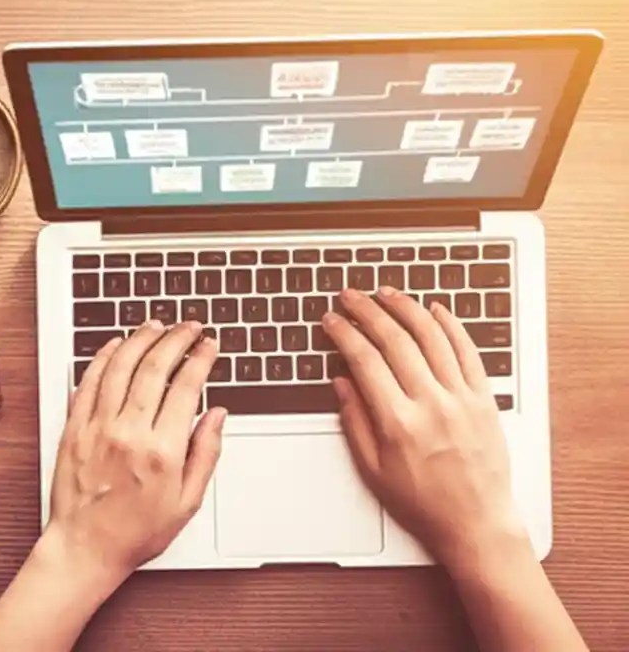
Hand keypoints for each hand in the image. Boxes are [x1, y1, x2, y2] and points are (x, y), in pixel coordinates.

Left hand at [41, 319, 227, 584]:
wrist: (85, 548)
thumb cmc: (136, 532)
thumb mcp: (188, 502)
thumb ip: (206, 454)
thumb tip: (218, 416)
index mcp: (162, 451)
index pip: (186, 386)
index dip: (201, 358)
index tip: (210, 345)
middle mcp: (128, 432)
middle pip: (154, 366)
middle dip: (176, 338)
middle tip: (188, 326)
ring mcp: (97, 427)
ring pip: (119, 365)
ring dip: (140, 339)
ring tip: (155, 326)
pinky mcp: (73, 429)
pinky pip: (87, 382)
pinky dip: (102, 357)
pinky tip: (115, 345)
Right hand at [325, 287, 526, 568]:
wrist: (476, 523)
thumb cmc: (423, 503)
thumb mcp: (373, 470)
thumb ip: (355, 422)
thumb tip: (342, 383)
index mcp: (398, 423)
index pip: (365, 361)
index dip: (343, 334)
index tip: (331, 320)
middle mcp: (431, 405)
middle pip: (395, 340)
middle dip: (367, 311)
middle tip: (351, 296)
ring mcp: (462, 399)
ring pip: (432, 337)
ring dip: (406, 308)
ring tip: (388, 293)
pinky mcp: (484, 399)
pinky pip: (468, 352)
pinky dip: (451, 326)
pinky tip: (436, 310)